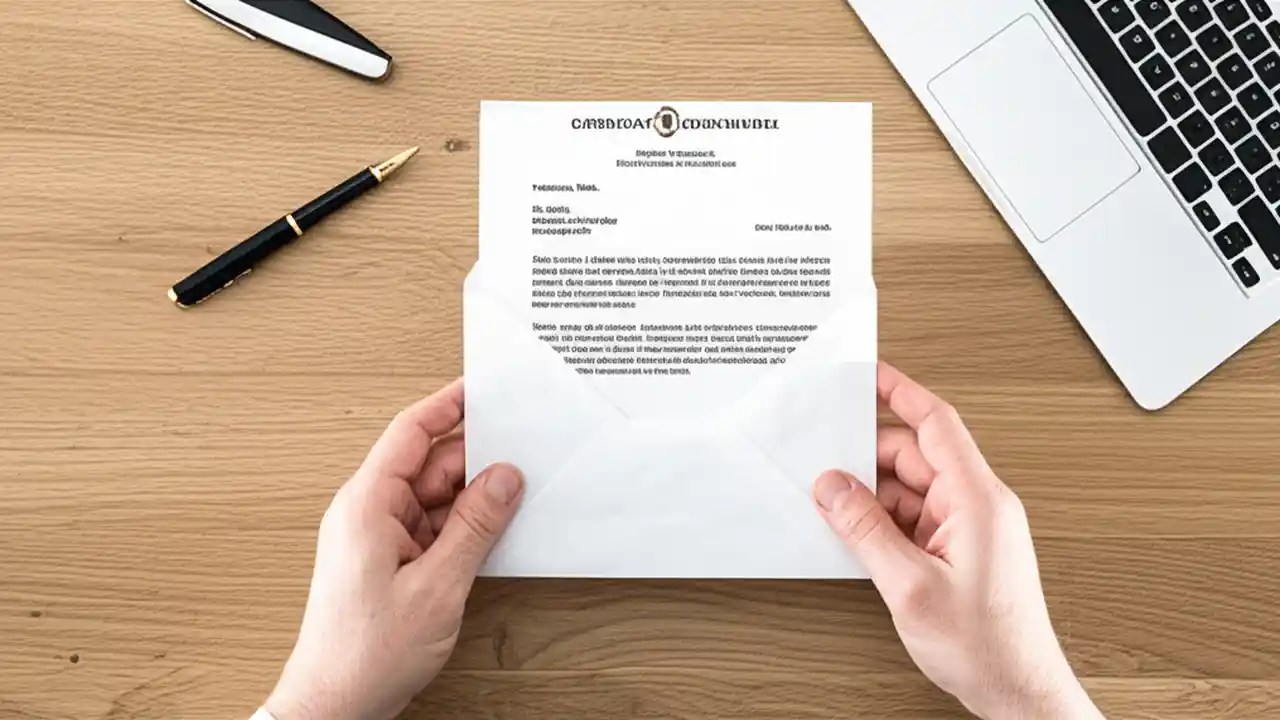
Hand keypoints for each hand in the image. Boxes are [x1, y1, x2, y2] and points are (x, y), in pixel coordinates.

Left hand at [265, 380, 523, 719]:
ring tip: (516, 502)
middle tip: (524, 456)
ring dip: (474, 500)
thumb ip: (475, 527)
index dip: (449, 405)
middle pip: (431, 465)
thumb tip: (505, 479)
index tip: (484, 390)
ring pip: (437, 498)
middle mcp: (369, 512)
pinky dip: (464, 527)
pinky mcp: (390, 560)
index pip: (411, 432)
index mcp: (368, 504)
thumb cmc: (365, 653)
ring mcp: (379, 536)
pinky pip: (434, 526)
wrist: (335, 704)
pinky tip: (492, 534)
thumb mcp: (437, 586)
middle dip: (477, 461)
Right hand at [812, 362, 1102, 719]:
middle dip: (867, 459)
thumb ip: (865, 529)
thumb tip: (833, 487)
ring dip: (871, 498)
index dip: (900, 391)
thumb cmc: (986, 645)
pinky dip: (882, 522)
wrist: (1016, 690)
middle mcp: (976, 505)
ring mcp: (968, 528)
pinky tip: (858, 537)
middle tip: (825, 468)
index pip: (936, 423)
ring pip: (908, 489)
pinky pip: (912, 518)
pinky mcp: (958, 550)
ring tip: (836, 513)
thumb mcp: (909, 584)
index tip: (869, 373)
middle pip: (913, 456)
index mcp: (977, 499)